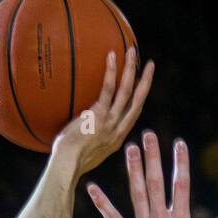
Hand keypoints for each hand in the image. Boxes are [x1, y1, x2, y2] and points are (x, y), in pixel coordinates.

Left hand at [53, 48, 153, 175]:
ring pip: (127, 91)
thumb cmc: (67, 162)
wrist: (67, 166)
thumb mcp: (84, 153)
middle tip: (151, 65)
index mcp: (116, 139)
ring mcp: (110, 122)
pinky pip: (108, 89)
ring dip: (131, 69)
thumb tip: (80, 130)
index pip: (131, 116)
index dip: (138, 100)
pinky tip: (111, 56)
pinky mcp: (100, 115)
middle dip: (145, 82)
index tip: (142, 87)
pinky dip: (111, 71)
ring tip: (132, 51)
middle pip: (137, 101)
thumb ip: (89, 140)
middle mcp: (118, 130)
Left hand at [87, 133, 217, 217]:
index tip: (179, 143)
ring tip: (129, 149)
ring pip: (137, 194)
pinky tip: (91, 187)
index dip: (180, 163)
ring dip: (133, 170)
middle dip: (153, 157)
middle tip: (148, 135)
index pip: (182, 185)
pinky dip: (102, 203)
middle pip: (157, 183)